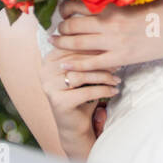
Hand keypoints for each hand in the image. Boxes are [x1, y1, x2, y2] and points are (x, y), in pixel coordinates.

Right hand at [38, 45, 121, 161]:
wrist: (74, 125)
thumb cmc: (80, 94)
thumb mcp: (81, 71)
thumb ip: (84, 55)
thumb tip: (106, 38)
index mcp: (48, 59)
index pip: (72, 47)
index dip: (93, 47)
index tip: (112, 49)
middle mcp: (45, 71)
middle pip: (77, 60)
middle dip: (100, 62)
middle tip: (118, 64)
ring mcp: (50, 87)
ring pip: (82, 75)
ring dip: (103, 76)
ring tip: (116, 79)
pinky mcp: (59, 102)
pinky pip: (86, 91)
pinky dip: (103, 90)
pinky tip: (114, 91)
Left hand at [48, 0, 162, 71]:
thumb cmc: (161, 10)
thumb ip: (116, 0)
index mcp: (112, 4)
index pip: (78, 4)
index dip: (65, 8)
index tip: (62, 11)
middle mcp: (108, 21)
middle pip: (73, 24)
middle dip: (61, 27)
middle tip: (57, 29)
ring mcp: (113, 40)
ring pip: (77, 42)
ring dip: (62, 43)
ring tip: (55, 42)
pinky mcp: (120, 57)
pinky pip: (92, 63)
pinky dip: (75, 64)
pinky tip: (63, 64)